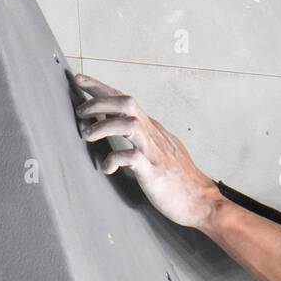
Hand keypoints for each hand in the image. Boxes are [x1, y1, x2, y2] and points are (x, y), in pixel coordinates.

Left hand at [73, 74, 220, 228]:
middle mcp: (154, 134)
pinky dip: (113, 159)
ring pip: (129, 124)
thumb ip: (144, 137)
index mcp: (153, 129)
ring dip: (103, 126)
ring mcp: (154, 151)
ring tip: (87, 136)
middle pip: (126, 103)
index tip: (80, 79)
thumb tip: (124, 126)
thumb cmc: (180, 179)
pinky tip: (106, 167)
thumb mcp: (161, 149)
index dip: (101, 87)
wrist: (200, 201)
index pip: (125, 99)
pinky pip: (131, 157)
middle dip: (99, 102)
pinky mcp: (154, 170)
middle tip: (80, 110)